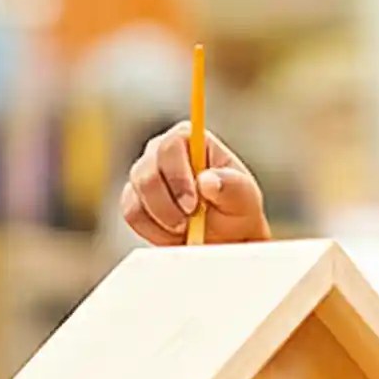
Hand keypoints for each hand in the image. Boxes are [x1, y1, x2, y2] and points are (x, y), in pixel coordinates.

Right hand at [122, 121, 270, 245]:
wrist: (225, 238)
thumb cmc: (236, 210)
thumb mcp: (245, 199)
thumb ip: (232, 186)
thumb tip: (206, 180)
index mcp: (190, 140)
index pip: (170, 145)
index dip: (177, 175)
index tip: (192, 204)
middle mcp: (161, 152)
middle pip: (145, 171)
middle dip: (166, 204)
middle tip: (187, 223)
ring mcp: (144, 176)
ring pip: (135, 195)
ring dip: (162, 219)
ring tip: (187, 228)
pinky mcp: (134, 200)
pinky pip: (132, 215)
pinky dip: (154, 231)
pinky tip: (175, 233)